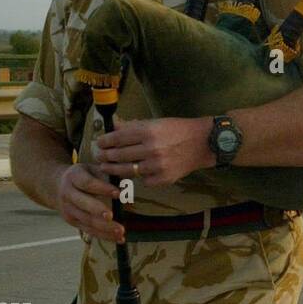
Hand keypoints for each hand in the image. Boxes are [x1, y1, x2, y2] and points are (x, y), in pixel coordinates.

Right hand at [54, 163, 122, 242]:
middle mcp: (67, 193)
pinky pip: (89, 230)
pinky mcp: (72, 221)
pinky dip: (104, 235)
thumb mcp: (95, 168)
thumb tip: (129, 189)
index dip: (103, 188)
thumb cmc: (87, 175)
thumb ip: (112, 176)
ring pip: (86, 219)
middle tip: (112, 216)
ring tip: (121, 231)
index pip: (88, 183)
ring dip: (104, 227)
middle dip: (98, 210)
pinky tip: (119, 238)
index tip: (118, 193)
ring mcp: (68, 209)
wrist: (59, 185)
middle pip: (83, 203)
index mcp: (74, 176)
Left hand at [96, 117, 211, 186]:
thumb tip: (113, 128)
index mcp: (148, 132)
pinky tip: (134, 173)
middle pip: (119, 155)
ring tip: (106, 168)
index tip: (99, 143)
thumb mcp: (156, 122)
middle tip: (99, 156)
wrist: (203, 143)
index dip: (105, 142)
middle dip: (105, 156)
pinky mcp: (164, 178)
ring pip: (127, 170)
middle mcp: (151, 149)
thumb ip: (134, 127)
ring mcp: (157, 165)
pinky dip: (138, 177)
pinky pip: (143, 180)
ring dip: (113, 169)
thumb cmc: (179, 130)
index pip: (118, 138)